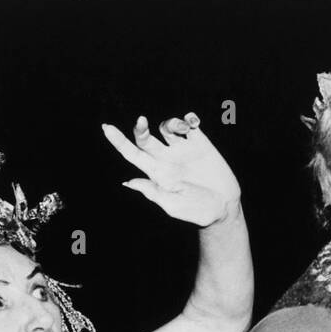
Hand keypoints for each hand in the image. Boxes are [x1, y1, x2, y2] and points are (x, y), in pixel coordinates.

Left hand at [101, 113, 241, 227]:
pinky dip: (188, 119)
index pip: (133, 155)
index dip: (118, 141)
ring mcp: (183, 150)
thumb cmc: (197, 212)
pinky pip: (190, 123)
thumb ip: (153, 192)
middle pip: (146, 138)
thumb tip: (128, 182)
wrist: (224, 208)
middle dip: (140, 128)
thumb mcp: (173, 206)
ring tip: (180, 129)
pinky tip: (191, 124)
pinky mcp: (200, 144)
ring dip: (170, 123)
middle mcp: (167, 159)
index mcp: (157, 174)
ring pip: (167, 127)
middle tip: (141, 122)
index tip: (106, 128)